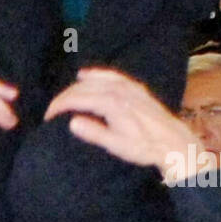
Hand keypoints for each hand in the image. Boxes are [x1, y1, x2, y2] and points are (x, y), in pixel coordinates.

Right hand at [45, 69, 196, 179]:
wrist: (172, 141)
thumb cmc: (144, 147)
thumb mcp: (116, 145)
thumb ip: (94, 132)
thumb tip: (71, 122)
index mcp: (111, 104)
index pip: (77, 99)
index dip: (59, 106)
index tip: (48, 116)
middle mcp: (118, 91)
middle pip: (82, 88)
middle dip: (64, 97)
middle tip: (52, 111)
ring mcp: (127, 87)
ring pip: (94, 80)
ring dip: (76, 87)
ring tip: (63, 97)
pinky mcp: (135, 88)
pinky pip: (110, 75)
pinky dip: (95, 74)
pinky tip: (85, 75)